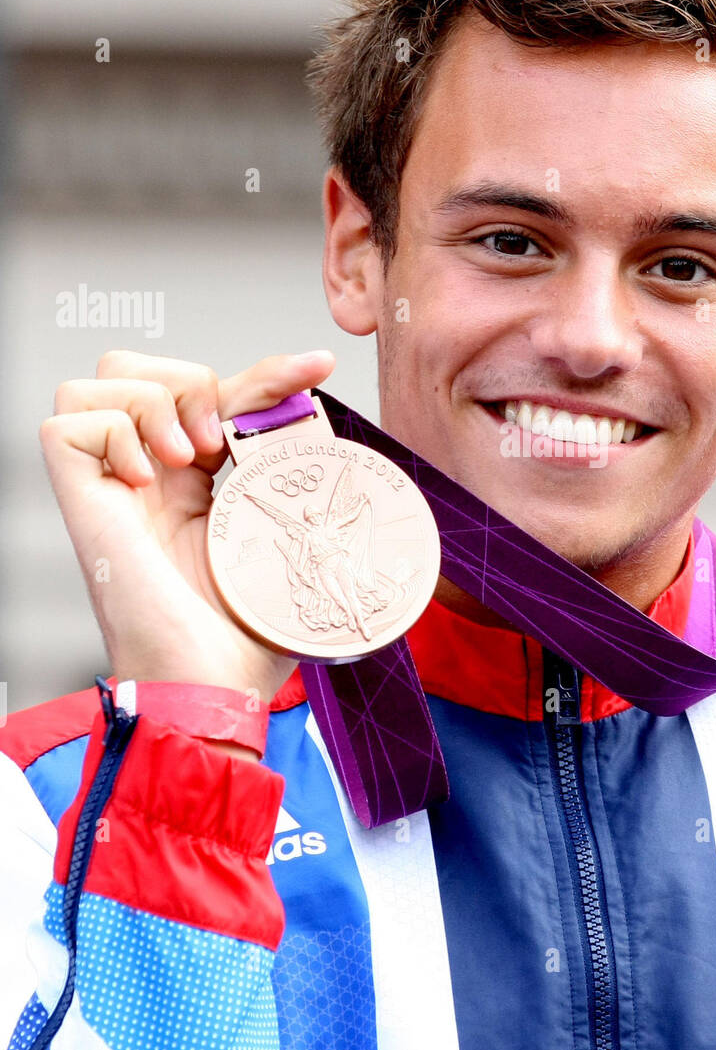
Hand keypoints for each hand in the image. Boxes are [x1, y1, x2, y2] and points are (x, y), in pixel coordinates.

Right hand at [40, 348, 335, 705]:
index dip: (264, 372)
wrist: (216, 684)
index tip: (317, 366)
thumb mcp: (284, 534)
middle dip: (190, 377)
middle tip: (223, 440)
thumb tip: (311, 403)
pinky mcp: (85, 504)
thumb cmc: (248, 634)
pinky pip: (65, 423)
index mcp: (196, 485)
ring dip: (154, 399)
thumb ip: (291, 469)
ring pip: (98, 382)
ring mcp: (113, 488)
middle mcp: (150, 479)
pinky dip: (115, 431)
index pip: (212, 393)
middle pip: (137, 369)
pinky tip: (151, 478)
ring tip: (191, 457)